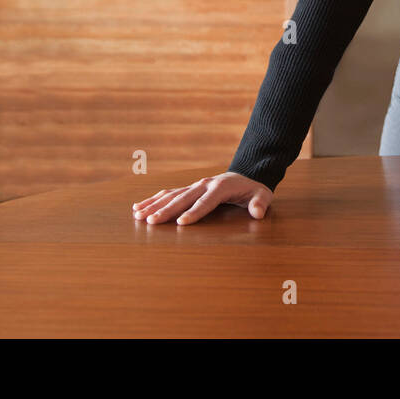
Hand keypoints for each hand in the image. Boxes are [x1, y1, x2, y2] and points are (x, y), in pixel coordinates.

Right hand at [132, 171, 272, 224]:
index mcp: (220, 187)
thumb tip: (258, 213)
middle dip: (166, 211)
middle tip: (151, 222)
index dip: (194, 212)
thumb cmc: (253, 190)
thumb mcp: (262, 195)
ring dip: (154, 205)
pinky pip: (168, 194)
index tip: (182, 223)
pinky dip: (153, 200)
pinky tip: (138, 207)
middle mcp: (204, 184)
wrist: (246, 175)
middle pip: (183, 199)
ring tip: (138, 215)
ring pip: (171, 195)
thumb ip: (260, 203)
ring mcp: (194, 185)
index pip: (206, 202)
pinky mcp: (188, 189)